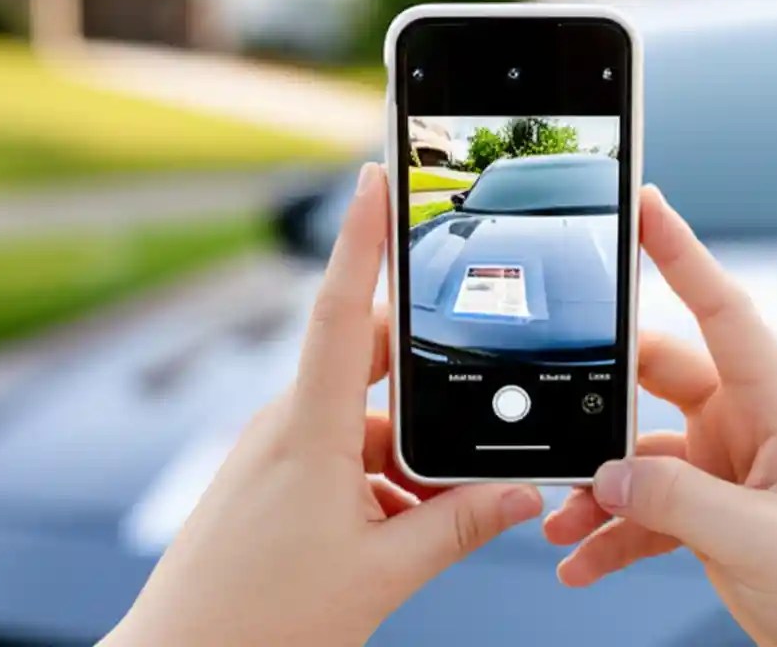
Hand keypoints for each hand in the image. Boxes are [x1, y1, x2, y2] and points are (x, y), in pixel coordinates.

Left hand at [102, 164, 541, 645]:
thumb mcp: (382, 575)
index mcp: (307, 434)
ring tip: (430, 517)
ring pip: (362, 421)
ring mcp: (274, 452)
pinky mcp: (270, 478)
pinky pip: (339, 452)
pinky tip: (399, 528)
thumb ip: (457, 526)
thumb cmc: (258, 625)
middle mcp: (284, 426)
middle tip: (469, 436)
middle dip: (430, 391)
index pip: (337, 310)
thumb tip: (519, 496)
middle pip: (371, 369)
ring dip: (408, 456)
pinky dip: (379, 478)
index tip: (375, 176)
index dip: (360, 237)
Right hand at [544, 186, 776, 645]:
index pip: (724, 311)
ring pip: (636, 453)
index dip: (683, 253)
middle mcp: (745, 429)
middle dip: (600, 395)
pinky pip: (640, 511)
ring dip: (596, 485)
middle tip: (555, 410)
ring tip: (560, 518)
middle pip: (657, 378)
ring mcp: (722, 472)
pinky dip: (606, 533)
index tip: (643, 205)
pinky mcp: (706, 516)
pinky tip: (580, 560)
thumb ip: (675, 501)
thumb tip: (605, 476)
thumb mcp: (760, 538)